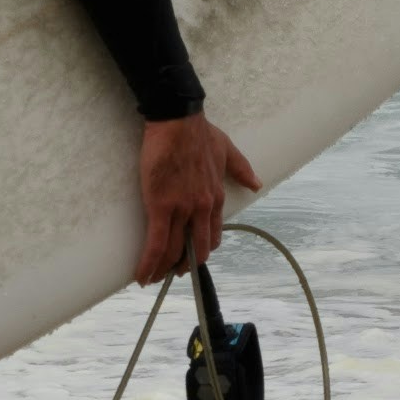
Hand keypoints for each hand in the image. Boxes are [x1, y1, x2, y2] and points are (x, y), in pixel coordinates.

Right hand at [135, 112, 259, 281]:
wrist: (177, 121)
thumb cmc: (199, 133)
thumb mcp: (227, 150)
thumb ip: (241, 169)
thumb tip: (256, 183)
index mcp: (216, 198)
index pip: (213, 235)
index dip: (202, 251)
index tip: (192, 258)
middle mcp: (203, 209)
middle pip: (195, 249)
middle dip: (183, 266)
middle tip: (172, 274)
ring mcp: (183, 210)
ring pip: (174, 251)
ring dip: (163, 270)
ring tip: (153, 279)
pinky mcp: (161, 207)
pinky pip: (156, 244)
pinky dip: (149, 264)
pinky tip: (143, 276)